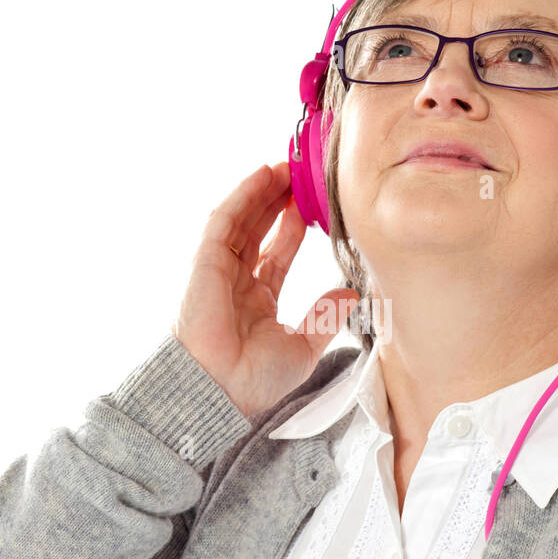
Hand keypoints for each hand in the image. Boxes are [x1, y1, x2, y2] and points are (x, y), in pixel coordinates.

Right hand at [172, 161, 359, 417]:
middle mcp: (235, 284)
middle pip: (257, 231)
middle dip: (278, 202)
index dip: (294, 229)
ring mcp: (218, 271)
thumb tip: (352, 295)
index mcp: (256, 304)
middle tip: (302, 177)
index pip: (277, 255)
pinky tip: (263, 175)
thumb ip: (324, 317)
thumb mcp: (303, 348)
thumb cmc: (254, 382)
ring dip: (262, 192)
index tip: (315, 207)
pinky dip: (243, 196)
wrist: (220, 392)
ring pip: (242, 220)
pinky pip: (224, 221)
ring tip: (287, 167)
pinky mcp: (205, 262)